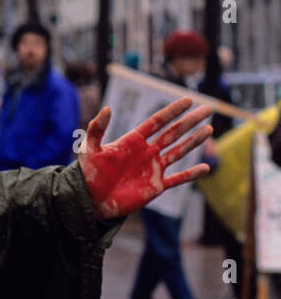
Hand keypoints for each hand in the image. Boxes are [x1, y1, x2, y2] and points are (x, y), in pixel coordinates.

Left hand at [80, 97, 212, 219]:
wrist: (91, 199)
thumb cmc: (88, 172)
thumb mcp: (89, 148)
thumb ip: (97, 128)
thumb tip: (107, 108)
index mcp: (132, 141)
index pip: (157, 122)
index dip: (172, 111)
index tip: (188, 100)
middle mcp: (146, 152)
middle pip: (173, 133)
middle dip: (190, 121)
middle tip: (207, 108)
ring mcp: (153, 168)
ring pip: (179, 151)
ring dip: (194, 141)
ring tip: (209, 129)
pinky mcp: (156, 186)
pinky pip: (178, 178)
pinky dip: (191, 174)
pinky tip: (205, 167)